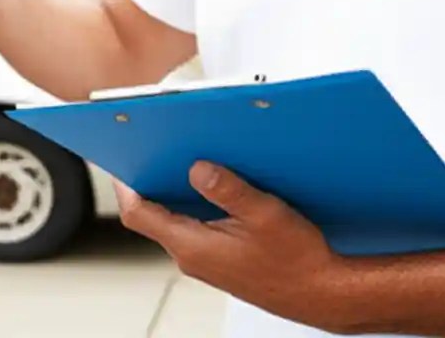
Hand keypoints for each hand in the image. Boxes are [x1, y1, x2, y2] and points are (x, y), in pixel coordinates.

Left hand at [115, 162, 365, 333]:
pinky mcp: (220, 262)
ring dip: (175, 194)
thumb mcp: (263, 214)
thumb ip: (227, 188)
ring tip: (183, 163)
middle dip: (149, 182)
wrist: (324, 294)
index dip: (124, 184)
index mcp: (191, 246)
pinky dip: (195, 207)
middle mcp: (191, 257)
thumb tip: (197, 168)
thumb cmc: (298, 262)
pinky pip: (194, 230)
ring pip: (174, 222)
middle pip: (152, 216)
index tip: (121, 159)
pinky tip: (214, 190)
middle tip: (152, 151)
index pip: (138, 214)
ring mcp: (205, 262)